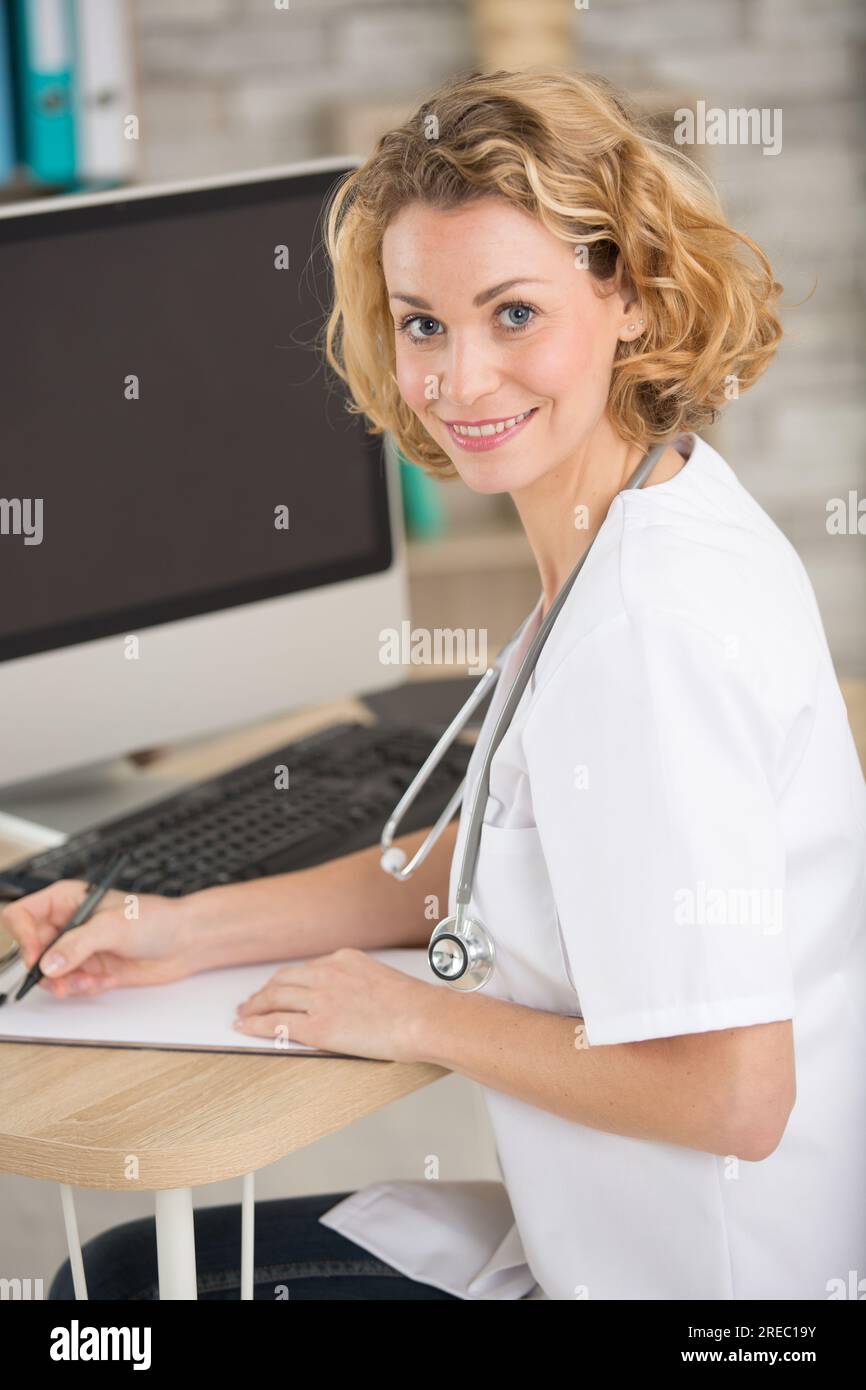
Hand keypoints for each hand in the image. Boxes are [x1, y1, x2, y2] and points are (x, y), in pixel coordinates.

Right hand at [0, 878, 198, 997]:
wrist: (186, 942)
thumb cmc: (157, 919)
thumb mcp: (114, 926)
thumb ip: (78, 944)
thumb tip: (49, 962)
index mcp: (67, 900)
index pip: (23, 914)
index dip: (24, 937)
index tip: (37, 957)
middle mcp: (68, 924)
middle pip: (31, 950)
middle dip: (44, 969)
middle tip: (62, 979)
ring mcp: (78, 949)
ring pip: (47, 973)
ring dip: (64, 983)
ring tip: (90, 980)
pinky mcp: (90, 970)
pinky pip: (69, 986)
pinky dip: (82, 988)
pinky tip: (105, 980)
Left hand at [232, 947, 442, 1061]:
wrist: (423, 1018)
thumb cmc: (414, 1006)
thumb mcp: (382, 979)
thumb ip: (359, 982)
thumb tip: (350, 998)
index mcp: (345, 959)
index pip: (306, 969)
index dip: (285, 980)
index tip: (277, 987)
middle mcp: (329, 974)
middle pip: (283, 979)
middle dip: (264, 991)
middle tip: (251, 1000)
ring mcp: (322, 999)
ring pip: (275, 997)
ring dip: (255, 1006)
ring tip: (244, 1014)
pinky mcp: (319, 1026)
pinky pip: (277, 1023)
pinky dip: (256, 1024)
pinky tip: (244, 1027)